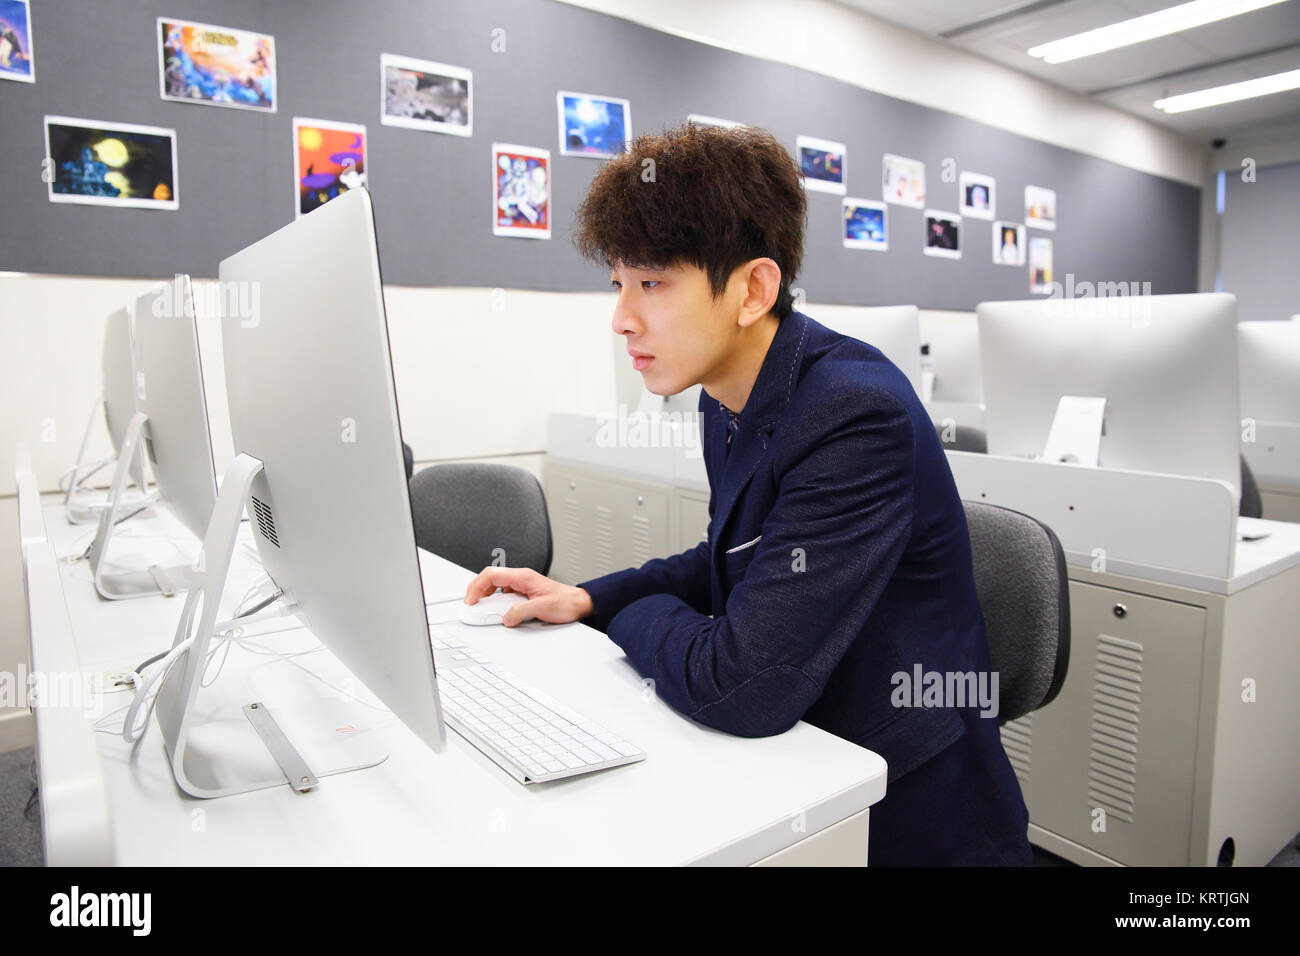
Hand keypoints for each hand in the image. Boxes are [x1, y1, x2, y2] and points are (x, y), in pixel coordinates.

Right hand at [463, 566, 593, 627]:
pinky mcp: (523, 593)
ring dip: (485, 597)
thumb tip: (506, 617)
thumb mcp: (543, 607)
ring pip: (495, 587)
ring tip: (481, 610)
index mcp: (523, 577)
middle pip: (490, 579)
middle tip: (470, 605)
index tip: (471, 600)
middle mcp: (520, 578)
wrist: (578, 604)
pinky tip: (495, 611)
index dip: (476, 587)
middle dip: (477, 592)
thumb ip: (521, 612)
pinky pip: (503, 595)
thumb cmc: (565, 602)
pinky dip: (495, 602)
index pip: (491, 575)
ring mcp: (521, 585)